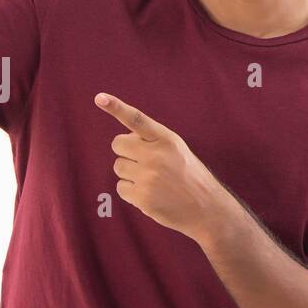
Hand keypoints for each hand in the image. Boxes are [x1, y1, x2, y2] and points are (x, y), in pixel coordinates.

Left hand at [95, 92, 231, 242]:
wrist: (207, 209)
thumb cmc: (189, 175)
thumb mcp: (177, 149)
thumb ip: (153, 141)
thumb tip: (124, 140)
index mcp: (166, 139)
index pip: (137, 119)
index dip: (116, 108)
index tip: (100, 98)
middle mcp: (156, 155)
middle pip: (118, 144)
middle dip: (126, 152)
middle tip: (143, 162)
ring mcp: (148, 177)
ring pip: (118, 167)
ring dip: (129, 173)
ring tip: (151, 180)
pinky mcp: (142, 197)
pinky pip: (121, 187)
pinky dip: (131, 192)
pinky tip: (149, 194)